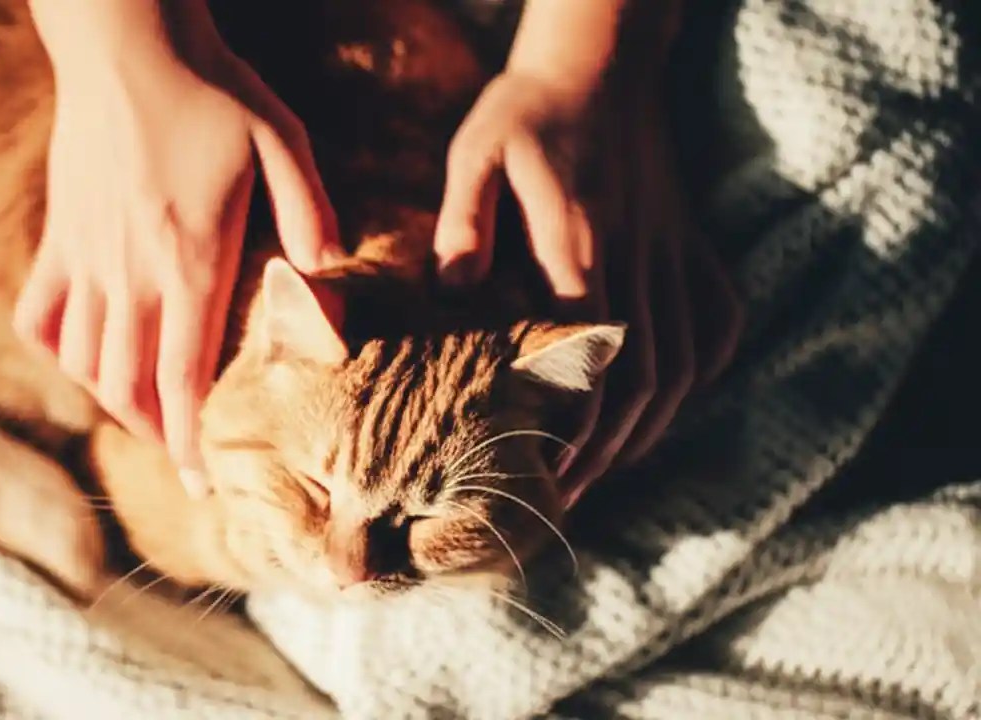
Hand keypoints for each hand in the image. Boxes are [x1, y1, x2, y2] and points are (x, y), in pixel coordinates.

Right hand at [15, 4, 340, 495]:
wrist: (125, 43)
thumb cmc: (211, 89)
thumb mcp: (282, 138)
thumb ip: (309, 210)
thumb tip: (325, 268)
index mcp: (190, 261)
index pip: (181, 377)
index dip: (189, 442)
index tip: (200, 485)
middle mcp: (130, 272)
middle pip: (128, 386)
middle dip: (155, 434)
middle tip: (182, 454)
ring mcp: (85, 258)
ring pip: (83, 361)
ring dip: (112, 400)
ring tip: (144, 413)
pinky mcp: (58, 237)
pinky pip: (37, 314)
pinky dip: (56, 350)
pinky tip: (82, 356)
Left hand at [435, 61, 741, 506]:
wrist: (602, 61)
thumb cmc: (525, 110)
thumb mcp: (474, 153)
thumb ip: (464, 224)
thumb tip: (453, 294)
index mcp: (580, 243)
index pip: (588, 358)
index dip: (571, 427)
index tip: (542, 476)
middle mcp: (637, 257)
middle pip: (640, 378)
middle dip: (606, 450)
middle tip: (567, 496)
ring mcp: (672, 251)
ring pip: (682, 362)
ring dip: (651, 425)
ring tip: (610, 467)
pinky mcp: (690, 242)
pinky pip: (717, 320)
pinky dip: (700, 370)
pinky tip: (669, 401)